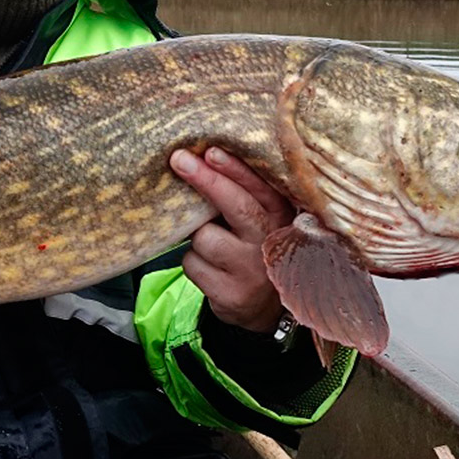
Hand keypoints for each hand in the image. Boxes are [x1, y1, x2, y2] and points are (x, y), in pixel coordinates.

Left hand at [169, 147, 295, 334]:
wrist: (264, 307)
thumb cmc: (253, 247)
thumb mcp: (260, 219)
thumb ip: (243, 193)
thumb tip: (201, 157)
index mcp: (280, 216)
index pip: (260, 188)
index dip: (234, 169)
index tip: (210, 151)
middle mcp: (269, 242)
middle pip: (237, 206)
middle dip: (206, 180)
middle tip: (179, 159)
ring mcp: (251, 271)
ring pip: (205, 237)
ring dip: (197, 235)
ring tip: (211, 242)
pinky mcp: (230, 295)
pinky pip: (192, 264)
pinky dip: (193, 262)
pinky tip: (209, 267)